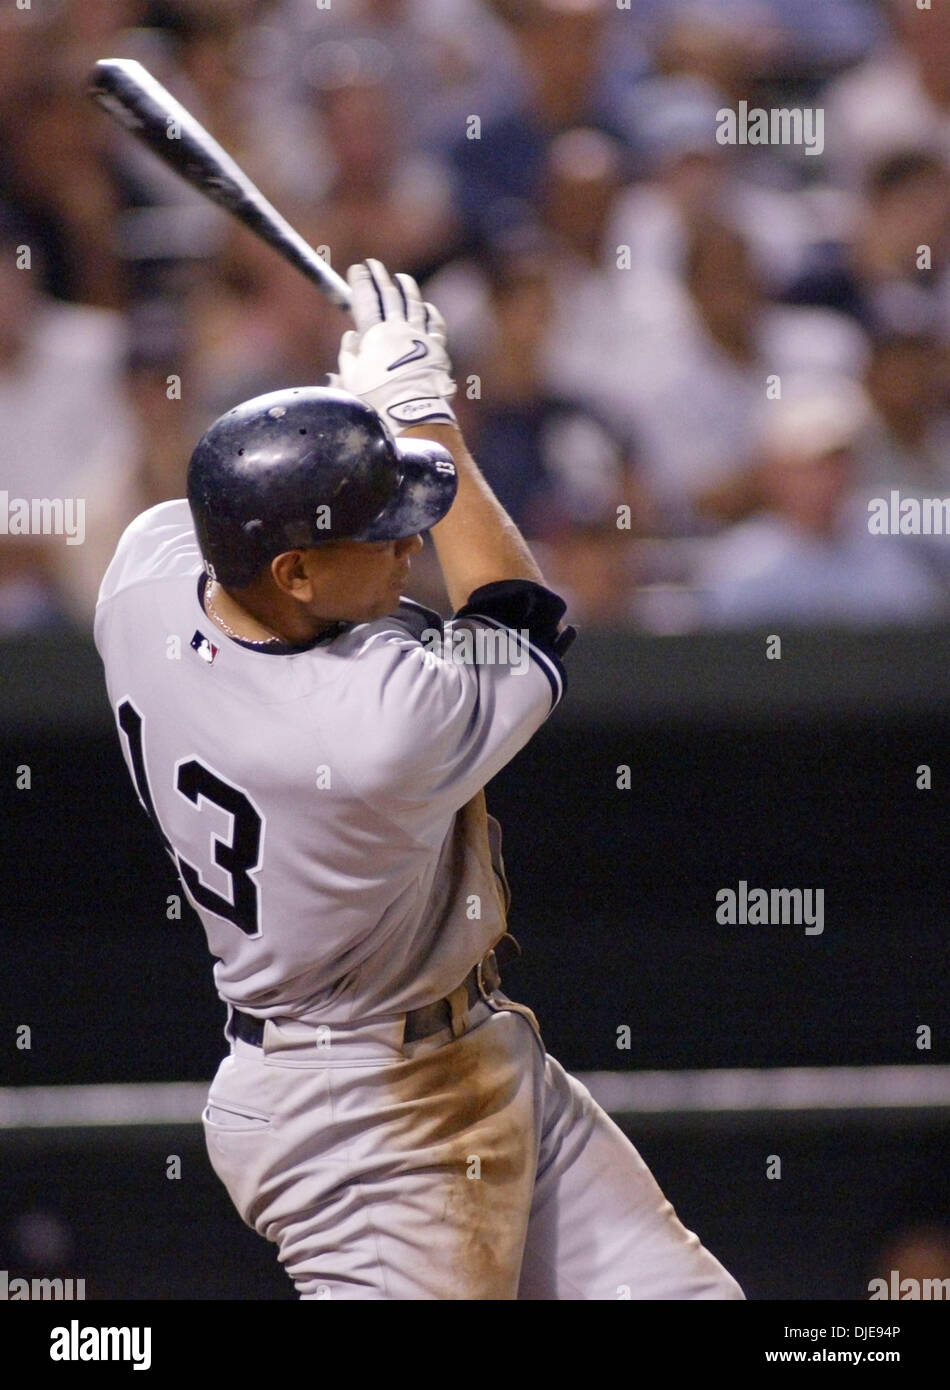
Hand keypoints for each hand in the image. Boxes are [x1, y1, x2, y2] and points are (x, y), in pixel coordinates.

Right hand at [330, 259, 456, 434]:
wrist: (411, 412)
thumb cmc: (377, 399)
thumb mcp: (351, 379)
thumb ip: (349, 354)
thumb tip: (352, 336)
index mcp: (373, 335)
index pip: (366, 298)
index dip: (360, 281)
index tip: (357, 269)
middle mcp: (398, 329)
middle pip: (389, 295)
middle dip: (380, 277)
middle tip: (374, 265)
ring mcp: (420, 337)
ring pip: (414, 304)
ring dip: (407, 288)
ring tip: (401, 278)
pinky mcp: (437, 349)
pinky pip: (435, 324)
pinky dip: (430, 312)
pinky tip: (426, 307)